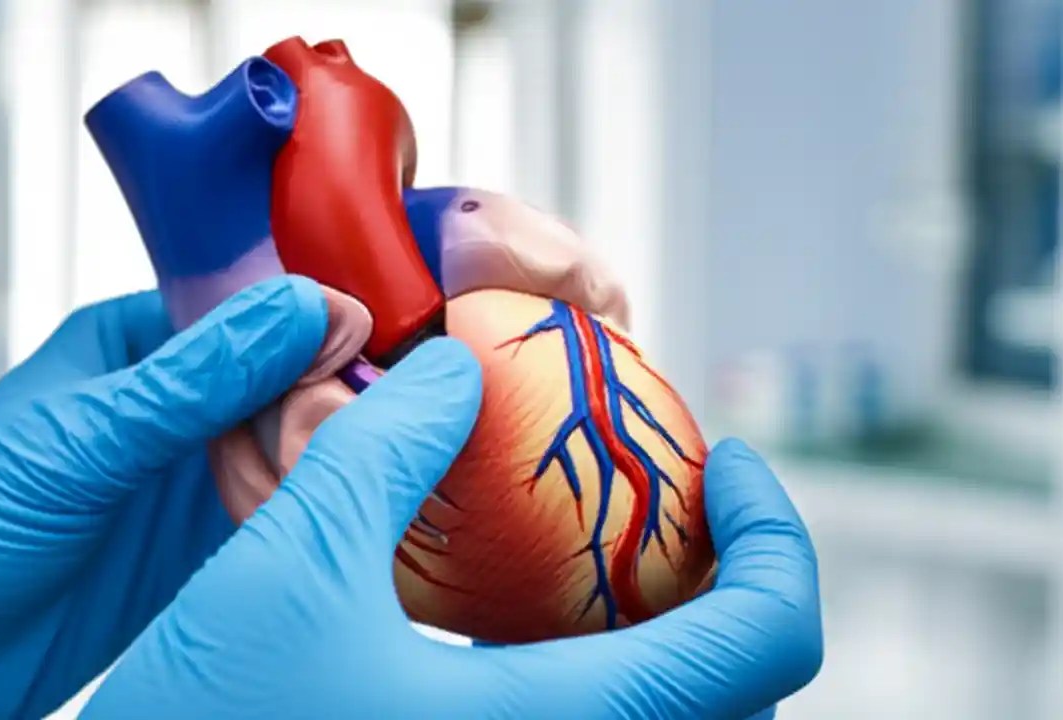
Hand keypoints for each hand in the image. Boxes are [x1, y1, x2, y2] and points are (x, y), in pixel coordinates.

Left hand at [0, 277, 333, 718]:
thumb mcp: (79, 440)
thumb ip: (195, 380)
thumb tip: (300, 308)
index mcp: (133, 347)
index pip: (246, 312)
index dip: (309, 324)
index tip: (368, 346)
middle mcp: (172, 404)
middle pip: (283, 382)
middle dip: (324, 402)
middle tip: (357, 431)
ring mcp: (191, 476)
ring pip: (289, 449)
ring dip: (320, 462)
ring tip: (351, 477)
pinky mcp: (203, 545)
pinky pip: (277, 515)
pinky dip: (307, 516)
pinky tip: (333, 518)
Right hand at [84, 340, 822, 718]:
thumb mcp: (284, 567)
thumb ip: (382, 449)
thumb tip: (456, 370)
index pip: (767, 641)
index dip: (777, 534)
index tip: (728, 459)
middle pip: (743, 694)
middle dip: (734, 579)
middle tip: (676, 496)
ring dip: (681, 631)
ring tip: (619, 543)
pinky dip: (614, 677)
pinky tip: (536, 619)